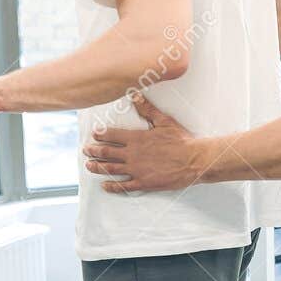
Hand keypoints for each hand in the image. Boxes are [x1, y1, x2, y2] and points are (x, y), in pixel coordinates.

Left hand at [84, 96, 200, 192]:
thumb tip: (135, 95)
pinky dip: (112, 186)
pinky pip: (124, 185)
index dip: (100, 134)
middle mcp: (133, 154)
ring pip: (111, 169)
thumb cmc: (181, 140)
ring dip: (97, 167)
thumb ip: (147, 109)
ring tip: (89, 166)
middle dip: (94, 151)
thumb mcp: (164, 121)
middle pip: (107, 152)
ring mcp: (137, 170)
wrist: (194, 160)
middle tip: (85, 150)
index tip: (93, 134)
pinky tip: (105, 185)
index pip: (112, 135)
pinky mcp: (144, 183)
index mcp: (137, 138)